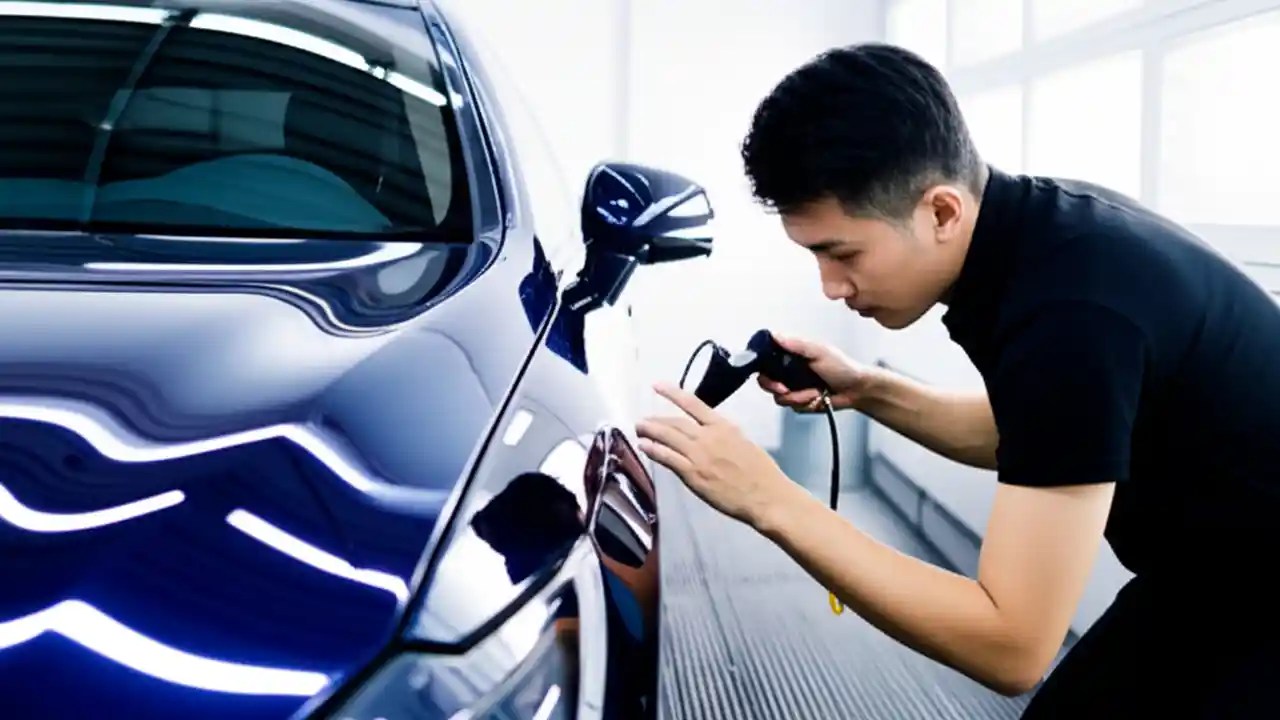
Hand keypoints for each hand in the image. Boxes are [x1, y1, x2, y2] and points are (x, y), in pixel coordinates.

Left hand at [636, 382, 798, 526]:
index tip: (657, 385)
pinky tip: (644, 447)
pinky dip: (653, 450)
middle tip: (643, 420)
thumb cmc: (761, 472)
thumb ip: (724, 436)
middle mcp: (708, 436)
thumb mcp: (744, 442)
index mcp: (723, 426)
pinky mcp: (693, 474)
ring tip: (638, 429)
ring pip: (667, 437)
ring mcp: (699, 455)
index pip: (693, 404)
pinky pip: (668, 458)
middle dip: (656, 420)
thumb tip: (709, 433)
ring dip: (649, 431)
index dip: (672, 393)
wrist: (765, 495)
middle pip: (675, 423)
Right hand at [757, 332, 878, 412]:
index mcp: (791, 354)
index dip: (761, 365)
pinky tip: (816, 397)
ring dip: (796, 396)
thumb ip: (796, 344)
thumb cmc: (842, 367)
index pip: (765, 358)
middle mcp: (789, 370)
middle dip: (774, 386)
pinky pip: (791, 406)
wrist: (856, 390)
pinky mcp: (799, 401)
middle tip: (784, 388)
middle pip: (765, 379)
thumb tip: (775, 335)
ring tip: (813, 392)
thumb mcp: (819, 351)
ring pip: (778, 396)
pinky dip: (804, 403)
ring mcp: (793, 387)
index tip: (765, 370)